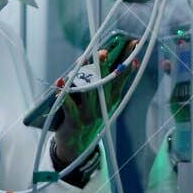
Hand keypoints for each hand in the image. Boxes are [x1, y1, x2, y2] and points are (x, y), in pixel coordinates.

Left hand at [50, 43, 139, 166]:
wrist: (78, 146)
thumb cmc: (88, 117)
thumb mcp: (102, 102)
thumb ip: (105, 83)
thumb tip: (110, 58)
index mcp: (112, 100)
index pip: (121, 78)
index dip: (126, 63)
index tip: (133, 46)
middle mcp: (103, 107)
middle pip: (105, 83)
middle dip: (104, 67)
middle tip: (104, 53)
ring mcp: (89, 114)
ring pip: (88, 92)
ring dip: (84, 76)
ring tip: (82, 61)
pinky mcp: (75, 121)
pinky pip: (68, 105)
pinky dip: (63, 92)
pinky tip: (60, 82)